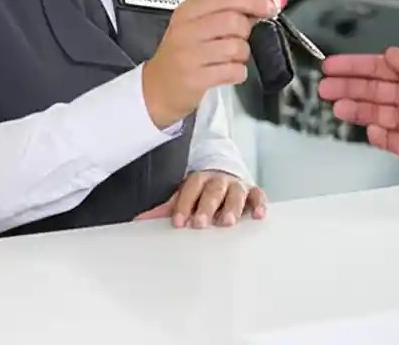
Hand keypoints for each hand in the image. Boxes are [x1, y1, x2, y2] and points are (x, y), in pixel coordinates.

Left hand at [134, 171, 268, 227]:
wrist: (225, 174)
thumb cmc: (202, 192)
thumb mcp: (184, 197)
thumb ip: (166, 209)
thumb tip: (139, 222)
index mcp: (199, 180)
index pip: (191, 189)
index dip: (185, 204)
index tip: (179, 222)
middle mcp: (219, 180)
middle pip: (213, 190)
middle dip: (207, 206)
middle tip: (201, 223)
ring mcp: (237, 185)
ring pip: (236, 193)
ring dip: (232, 207)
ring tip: (227, 222)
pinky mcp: (252, 191)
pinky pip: (258, 195)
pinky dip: (259, 204)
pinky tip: (258, 215)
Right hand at [142, 0, 282, 128]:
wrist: (155, 90)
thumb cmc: (181, 56)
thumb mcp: (197, 26)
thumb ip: (230, 12)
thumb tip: (271, 1)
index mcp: (186, 12)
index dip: (253, 1)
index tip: (268, 7)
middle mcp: (185, 31)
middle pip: (234, 21)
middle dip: (246, 32)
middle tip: (238, 40)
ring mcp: (188, 55)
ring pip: (237, 47)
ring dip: (241, 55)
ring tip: (228, 59)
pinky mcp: (195, 78)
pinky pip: (234, 71)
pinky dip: (237, 72)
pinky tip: (226, 72)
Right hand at [318, 47, 398, 177]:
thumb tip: (393, 55)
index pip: (382, 67)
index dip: (356, 65)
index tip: (333, 64)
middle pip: (372, 90)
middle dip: (346, 86)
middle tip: (325, 85)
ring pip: (376, 114)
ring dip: (355, 109)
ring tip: (336, 104)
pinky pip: (391, 141)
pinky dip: (377, 136)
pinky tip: (370, 128)